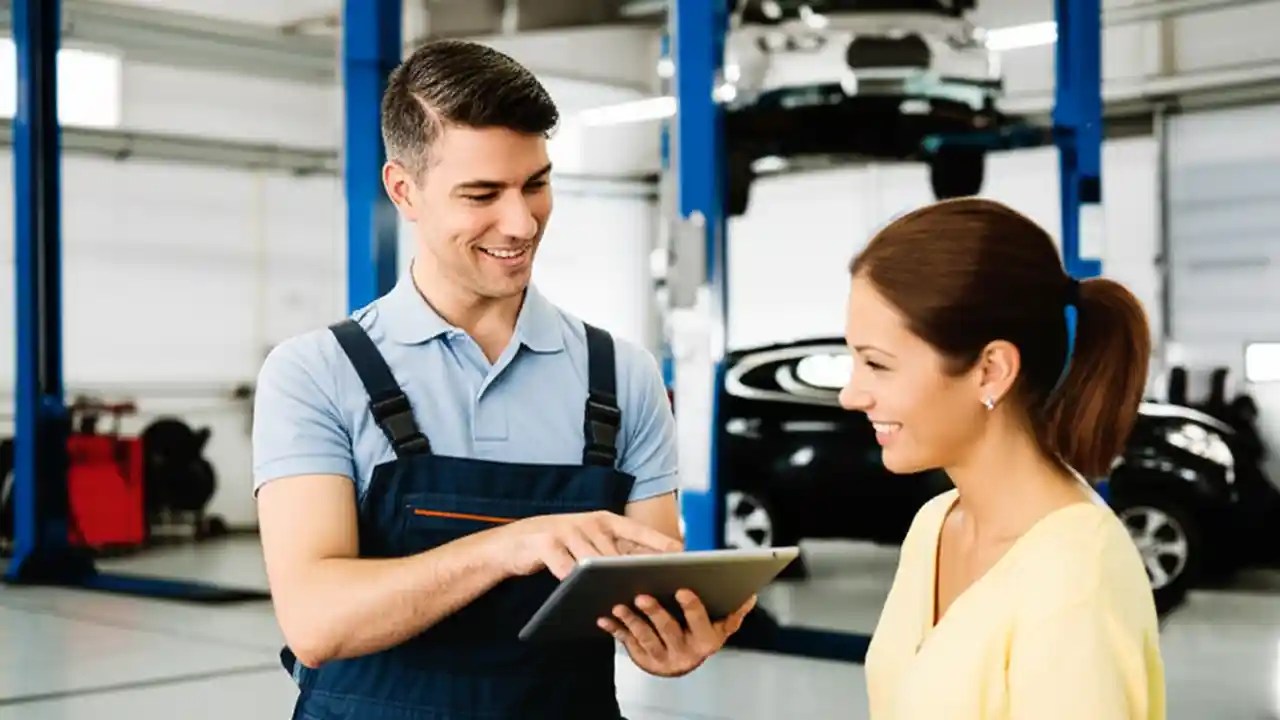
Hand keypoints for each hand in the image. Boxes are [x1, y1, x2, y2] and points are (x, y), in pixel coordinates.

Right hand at [489, 511, 682, 579]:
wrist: (516, 543)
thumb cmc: (559, 544)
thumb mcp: (590, 541)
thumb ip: (614, 550)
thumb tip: (649, 566)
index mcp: (603, 520)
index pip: (637, 530)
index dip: (658, 540)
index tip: (681, 551)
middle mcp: (588, 522)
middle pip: (616, 550)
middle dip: (633, 569)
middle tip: (651, 584)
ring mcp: (566, 531)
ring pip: (592, 559)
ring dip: (605, 577)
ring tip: (619, 592)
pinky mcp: (546, 544)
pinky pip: (564, 567)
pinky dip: (573, 579)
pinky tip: (579, 591)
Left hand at [597, 590, 756, 677]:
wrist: (684, 661)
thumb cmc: (702, 634)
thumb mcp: (722, 625)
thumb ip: (734, 610)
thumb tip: (749, 595)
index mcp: (706, 640)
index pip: (699, 622)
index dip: (691, 607)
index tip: (682, 590)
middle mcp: (685, 652)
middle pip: (668, 630)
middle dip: (654, 612)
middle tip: (641, 596)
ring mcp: (662, 657)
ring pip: (644, 638)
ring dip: (631, 621)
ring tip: (619, 605)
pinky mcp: (643, 657)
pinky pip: (626, 642)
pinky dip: (614, 630)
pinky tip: (604, 619)